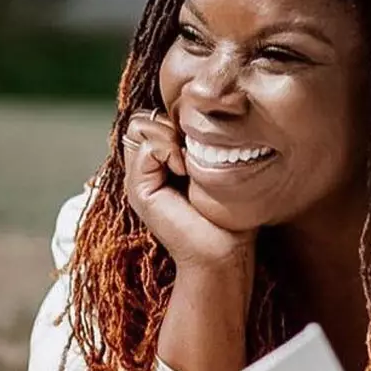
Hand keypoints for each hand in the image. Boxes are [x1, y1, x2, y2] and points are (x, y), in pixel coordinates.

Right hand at [122, 108, 254, 271]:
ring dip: (169, 135)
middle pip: (142, 118)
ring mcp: (139, 180)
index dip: (177, 119)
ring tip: (190, 161)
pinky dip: (168, 148)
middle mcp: (145, 170)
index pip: (153, 118)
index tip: (204, 141)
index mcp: (161, 165)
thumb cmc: (231, 217)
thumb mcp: (220, 171)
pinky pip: (146, 145)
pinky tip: (186, 170)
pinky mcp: (139, 190)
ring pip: (140, 125)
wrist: (224, 255)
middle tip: (194, 149)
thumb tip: (205, 115)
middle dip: (170, 122)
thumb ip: (205, 146)